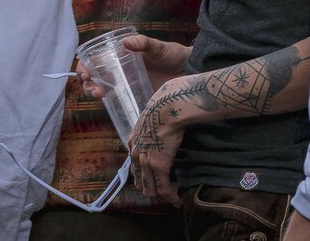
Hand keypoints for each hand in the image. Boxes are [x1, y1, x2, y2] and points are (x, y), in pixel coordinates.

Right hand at [79, 35, 190, 102]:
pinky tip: (113, 109)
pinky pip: (120, 105)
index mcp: (118, 57)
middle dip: (88, 84)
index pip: (93, 61)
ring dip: (94, 94)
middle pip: (93, 79)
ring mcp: (127, 87)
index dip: (84, 67)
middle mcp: (119, 72)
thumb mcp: (158, 47)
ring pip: (102, 92)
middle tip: (96, 90)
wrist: (192, 72)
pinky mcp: (137, 99)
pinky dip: (112, 108)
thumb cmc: (173, 55)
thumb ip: (144, 43)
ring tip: (100, 96)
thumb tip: (125, 42)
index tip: (85, 74)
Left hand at [128, 74, 200, 204]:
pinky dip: (171, 197)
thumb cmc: (161, 111)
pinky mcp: (159, 165)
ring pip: (151, 188)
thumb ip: (149, 131)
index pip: (135, 168)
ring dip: (161, 197)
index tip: (154, 184)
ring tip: (171, 200)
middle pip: (140, 181)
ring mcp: (146, 161)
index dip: (144, 179)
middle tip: (164, 196)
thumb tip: (158, 133)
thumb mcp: (149, 122)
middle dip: (152, 191)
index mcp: (132, 143)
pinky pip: (164, 188)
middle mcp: (135, 154)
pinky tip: (177, 201)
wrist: (166, 108)